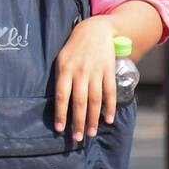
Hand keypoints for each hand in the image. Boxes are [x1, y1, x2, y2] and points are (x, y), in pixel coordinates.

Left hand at [54, 15, 116, 139]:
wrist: (95, 29)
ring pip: (95, 99)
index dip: (61, 114)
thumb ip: (60, 79)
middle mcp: (80, 72)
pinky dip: (109, 106)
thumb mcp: (61, 60)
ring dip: (93, 119)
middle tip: (76, 138)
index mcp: (64, 70)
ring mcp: (96, 71)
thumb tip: (58, 104)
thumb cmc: (73, 49)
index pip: (61, 96)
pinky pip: (109, 91)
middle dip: (77, 122)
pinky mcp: (109, 70)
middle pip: (79, 101)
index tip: (60, 129)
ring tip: (90, 133)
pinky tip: (108, 119)